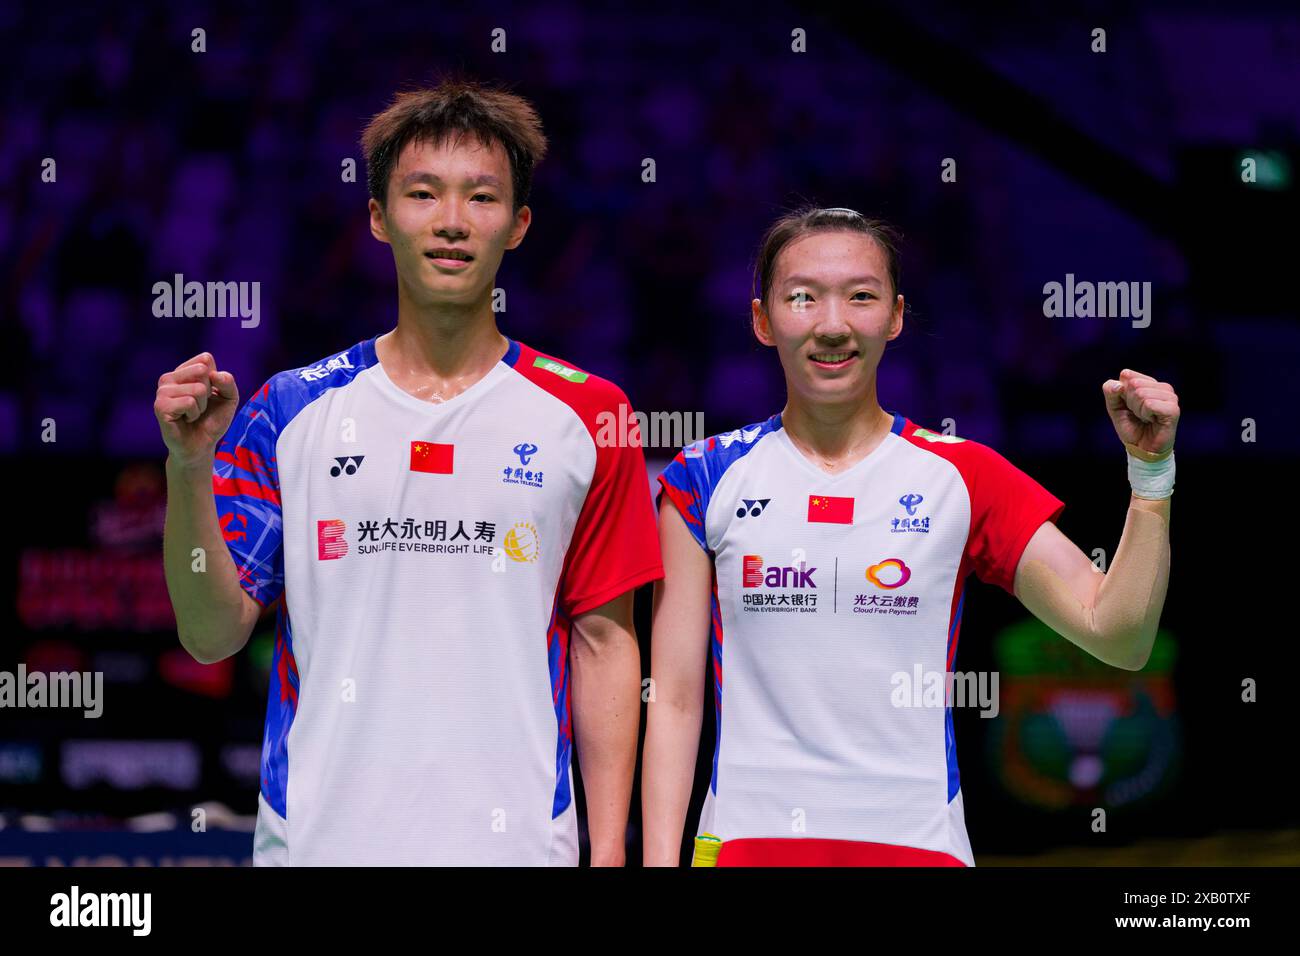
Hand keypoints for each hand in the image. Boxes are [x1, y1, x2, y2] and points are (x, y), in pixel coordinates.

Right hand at [154, 352, 238, 468]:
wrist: (201, 446)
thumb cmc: (212, 421)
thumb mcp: (229, 398)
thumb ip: (228, 382)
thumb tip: (215, 374)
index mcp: (182, 371)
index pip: (206, 359)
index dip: (216, 380)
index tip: (209, 395)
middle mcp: (169, 378)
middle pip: (202, 370)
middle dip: (209, 392)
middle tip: (200, 406)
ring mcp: (162, 391)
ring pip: (198, 389)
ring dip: (202, 407)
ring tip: (192, 415)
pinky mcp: (160, 406)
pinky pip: (189, 402)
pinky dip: (194, 414)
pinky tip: (186, 420)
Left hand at [1103, 368, 1178, 457]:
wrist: (1141, 448)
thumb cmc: (1131, 427)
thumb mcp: (1114, 407)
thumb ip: (1110, 391)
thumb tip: (1119, 384)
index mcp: (1149, 383)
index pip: (1127, 375)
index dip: (1121, 394)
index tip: (1128, 406)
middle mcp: (1163, 387)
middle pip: (1134, 384)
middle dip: (1129, 403)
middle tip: (1138, 415)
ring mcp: (1170, 397)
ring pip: (1142, 394)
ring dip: (1137, 410)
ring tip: (1145, 418)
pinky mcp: (1173, 409)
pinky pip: (1150, 404)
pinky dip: (1145, 414)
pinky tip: (1151, 421)